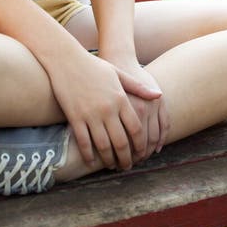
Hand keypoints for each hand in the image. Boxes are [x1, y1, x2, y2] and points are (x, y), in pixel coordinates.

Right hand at [47, 50, 160, 170]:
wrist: (67, 59)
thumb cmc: (94, 65)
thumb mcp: (119, 73)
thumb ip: (139, 87)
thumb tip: (159, 96)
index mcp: (120, 99)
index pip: (136, 129)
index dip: (140, 145)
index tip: (141, 154)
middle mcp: (107, 109)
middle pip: (121, 142)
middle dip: (126, 158)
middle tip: (127, 167)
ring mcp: (90, 114)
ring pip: (103, 146)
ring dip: (109, 160)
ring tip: (112, 166)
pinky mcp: (75, 117)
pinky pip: (84, 142)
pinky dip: (88, 155)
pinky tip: (91, 161)